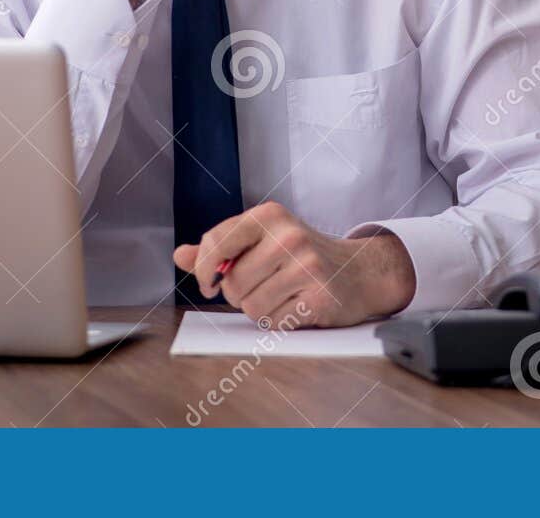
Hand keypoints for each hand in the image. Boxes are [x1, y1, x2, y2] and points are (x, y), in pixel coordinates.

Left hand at [172, 201, 416, 327]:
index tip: (209, 284)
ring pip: (251, 307)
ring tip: (281, 296)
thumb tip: (180, 256)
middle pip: (232, 283)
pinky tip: (296, 306)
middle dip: (239, 294)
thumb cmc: (302, 256)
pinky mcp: (319, 297)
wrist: (360, 271)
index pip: (216, 242)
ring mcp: (307, 266)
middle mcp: (288, 236)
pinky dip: (279, 322)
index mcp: (269, 215)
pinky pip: (275, 323)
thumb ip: (221, 248)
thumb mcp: (263, 240)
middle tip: (262, 286)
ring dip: (259, 310)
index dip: (204, 270)